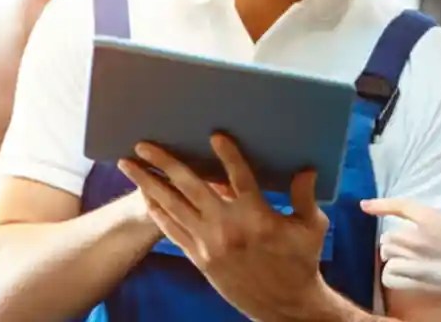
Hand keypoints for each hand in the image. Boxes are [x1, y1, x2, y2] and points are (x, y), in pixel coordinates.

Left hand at [118, 135, 334, 321]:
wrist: (284, 305)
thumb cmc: (301, 262)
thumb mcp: (311, 228)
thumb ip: (305, 196)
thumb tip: (306, 169)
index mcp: (258, 217)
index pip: (240, 179)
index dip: (228, 156)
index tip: (215, 135)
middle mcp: (228, 228)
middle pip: (191, 188)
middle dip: (165, 163)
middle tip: (144, 144)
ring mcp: (210, 244)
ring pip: (173, 207)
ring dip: (148, 184)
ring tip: (128, 165)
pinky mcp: (200, 258)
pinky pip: (172, 231)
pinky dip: (157, 212)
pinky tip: (145, 196)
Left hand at [362, 198, 440, 301]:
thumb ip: (429, 223)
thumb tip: (409, 227)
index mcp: (431, 218)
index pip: (399, 206)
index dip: (380, 205)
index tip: (365, 206)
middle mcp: (419, 237)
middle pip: (389, 235)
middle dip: (396, 241)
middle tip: (411, 248)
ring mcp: (416, 261)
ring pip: (387, 253)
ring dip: (394, 256)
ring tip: (410, 261)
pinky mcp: (417, 282)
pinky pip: (389, 275)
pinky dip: (393, 274)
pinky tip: (403, 275)